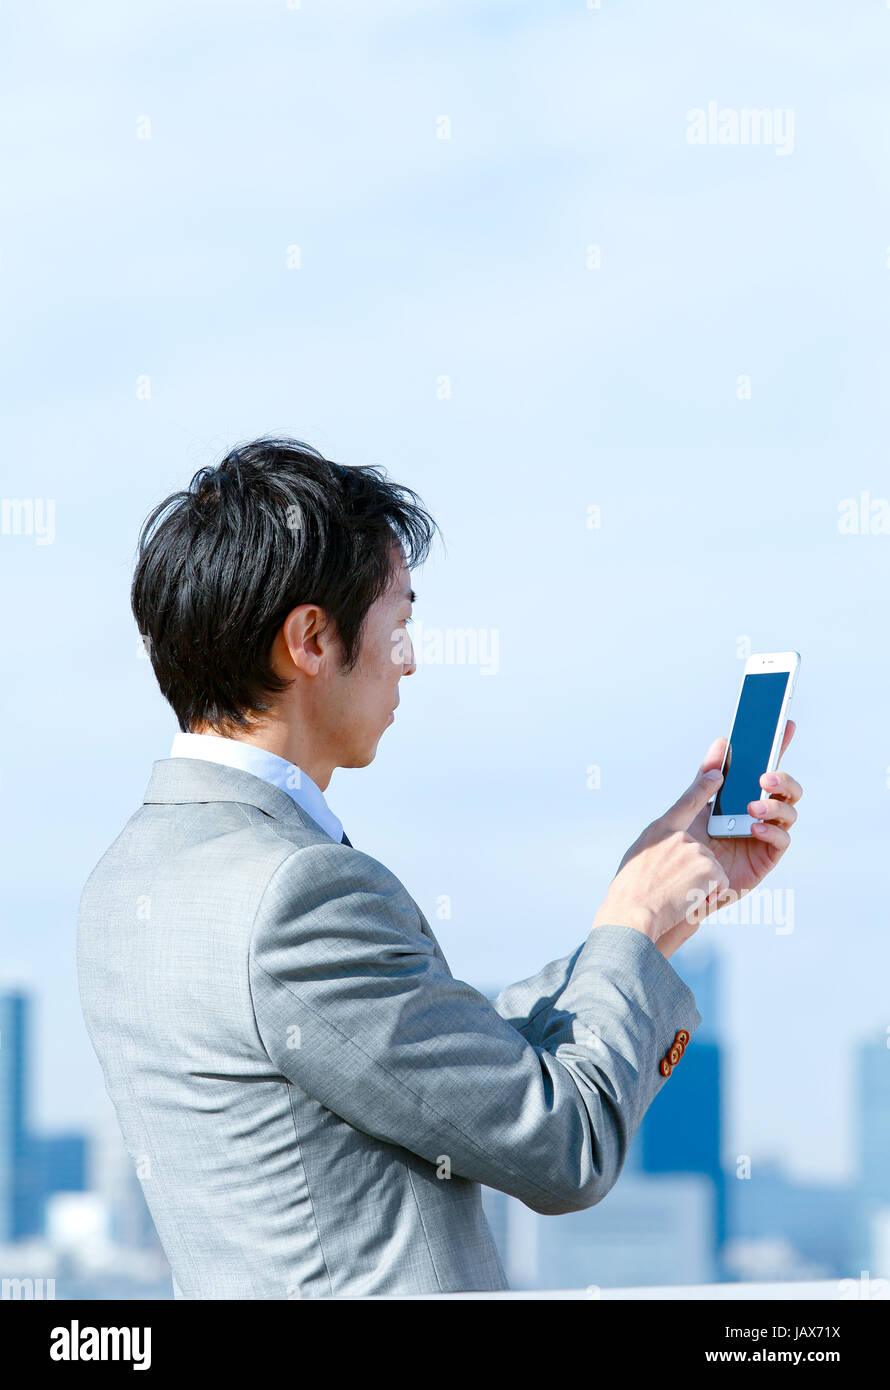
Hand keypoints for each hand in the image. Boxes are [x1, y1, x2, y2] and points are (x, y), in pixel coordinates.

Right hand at [593, 769, 729, 947]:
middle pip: (700, 851)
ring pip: (710, 869)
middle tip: (668, 888)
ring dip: (698, 886)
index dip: (704, 785)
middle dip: (693, 873)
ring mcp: (696, 850)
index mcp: (660, 829)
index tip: (718, 772)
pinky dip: (707, 895)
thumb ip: (659, 845)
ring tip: (675, 895)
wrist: (633, 913)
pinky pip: (718, 883)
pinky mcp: (710, 868)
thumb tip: (673, 845)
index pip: (687, 801)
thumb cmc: (630, 891)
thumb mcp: (639, 857)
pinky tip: (687, 899)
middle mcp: (679, 836)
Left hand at [656, 720, 801, 958]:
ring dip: (776, 802)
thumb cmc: (672, 853)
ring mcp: (761, 837)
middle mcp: (753, 814)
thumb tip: (722, 744)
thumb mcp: (686, 810)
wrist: (665, 895)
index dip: (775, 745)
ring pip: (788, 811)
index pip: (760, 766)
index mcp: (735, 798)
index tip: (783, 722)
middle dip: (781, 775)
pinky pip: (781, 841)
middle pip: (783, 788)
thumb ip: (704, 781)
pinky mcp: (763, 861)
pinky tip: (753, 825)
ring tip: (753, 804)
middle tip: (763, 775)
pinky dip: (772, 829)